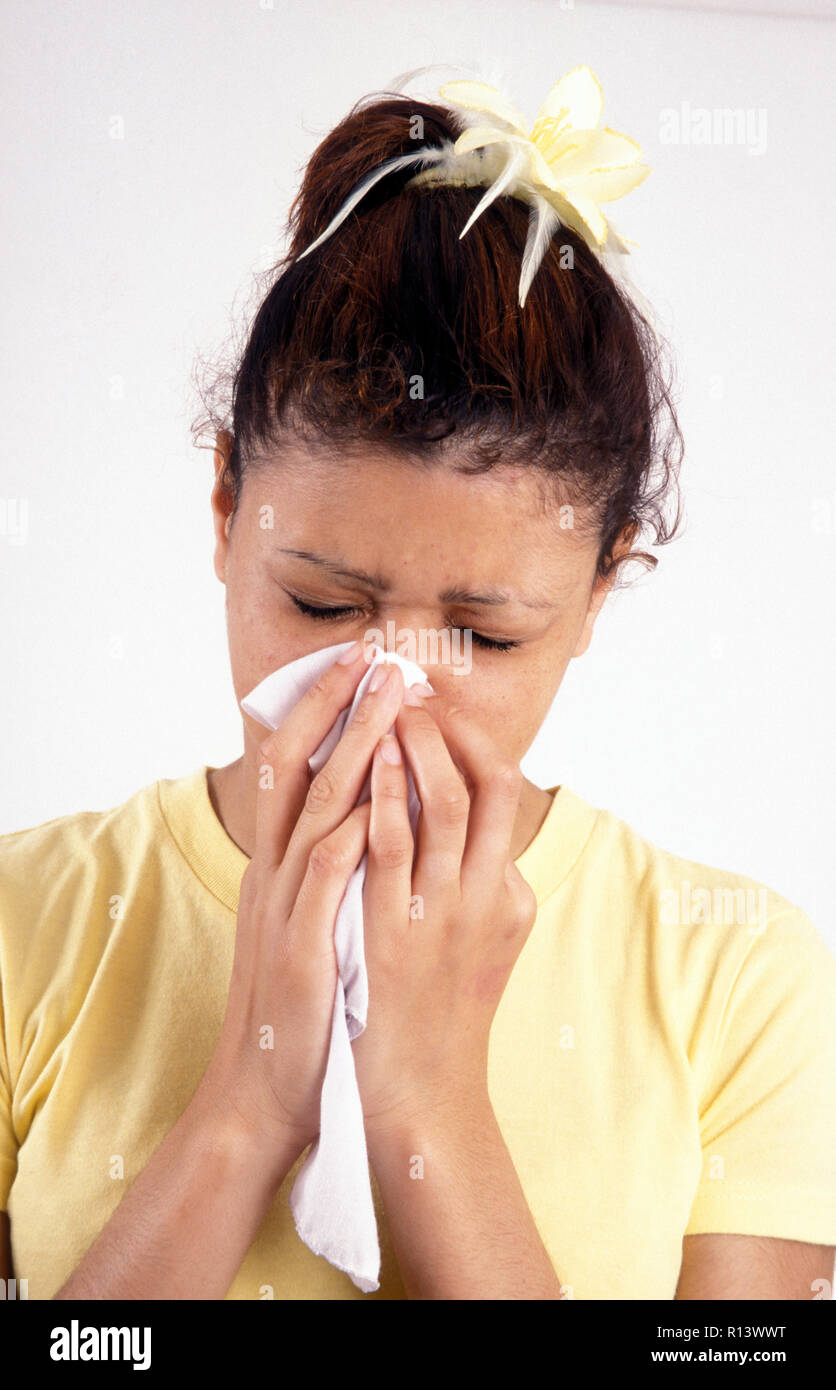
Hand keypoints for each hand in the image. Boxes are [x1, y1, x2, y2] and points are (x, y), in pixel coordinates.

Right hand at [202, 642, 408, 1151]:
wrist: (270, 1089)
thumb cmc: (306, 1005)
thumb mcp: (314, 919)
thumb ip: (334, 866)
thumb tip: (371, 815)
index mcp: (282, 865)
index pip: (296, 768)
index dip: (324, 710)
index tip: (357, 665)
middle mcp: (277, 873)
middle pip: (301, 769)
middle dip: (340, 707)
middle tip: (376, 657)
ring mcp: (286, 906)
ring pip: (315, 807)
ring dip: (351, 747)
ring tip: (385, 695)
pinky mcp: (301, 946)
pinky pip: (325, 874)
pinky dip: (349, 829)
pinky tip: (379, 795)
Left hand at [351, 693, 538, 1135]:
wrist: (418, 1097)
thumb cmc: (442, 1017)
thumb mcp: (484, 945)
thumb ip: (484, 884)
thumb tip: (475, 831)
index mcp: (509, 895)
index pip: (506, 792)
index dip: (474, 741)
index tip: (438, 708)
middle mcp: (488, 897)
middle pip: (485, 785)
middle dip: (448, 729)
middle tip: (410, 689)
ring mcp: (443, 914)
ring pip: (445, 803)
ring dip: (416, 747)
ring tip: (387, 705)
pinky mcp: (394, 932)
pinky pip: (391, 846)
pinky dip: (382, 794)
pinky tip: (362, 761)